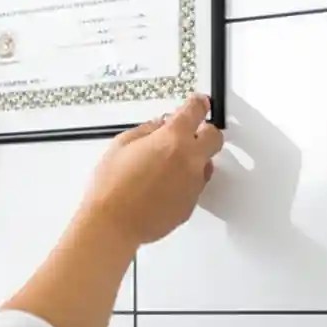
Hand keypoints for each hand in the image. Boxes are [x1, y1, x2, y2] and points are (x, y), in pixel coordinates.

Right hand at [83, 94, 223, 245]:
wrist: (113, 224)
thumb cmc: (111, 188)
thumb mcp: (120, 145)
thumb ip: (146, 131)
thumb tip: (158, 127)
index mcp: (172, 139)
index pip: (195, 111)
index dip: (197, 103)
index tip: (199, 102)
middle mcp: (190, 160)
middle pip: (215, 137)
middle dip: (205, 132)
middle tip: (189, 133)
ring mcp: (193, 184)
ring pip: (204, 164)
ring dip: (193, 159)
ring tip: (165, 167)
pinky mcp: (190, 205)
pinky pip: (193, 186)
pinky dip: (183, 182)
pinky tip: (161, 187)